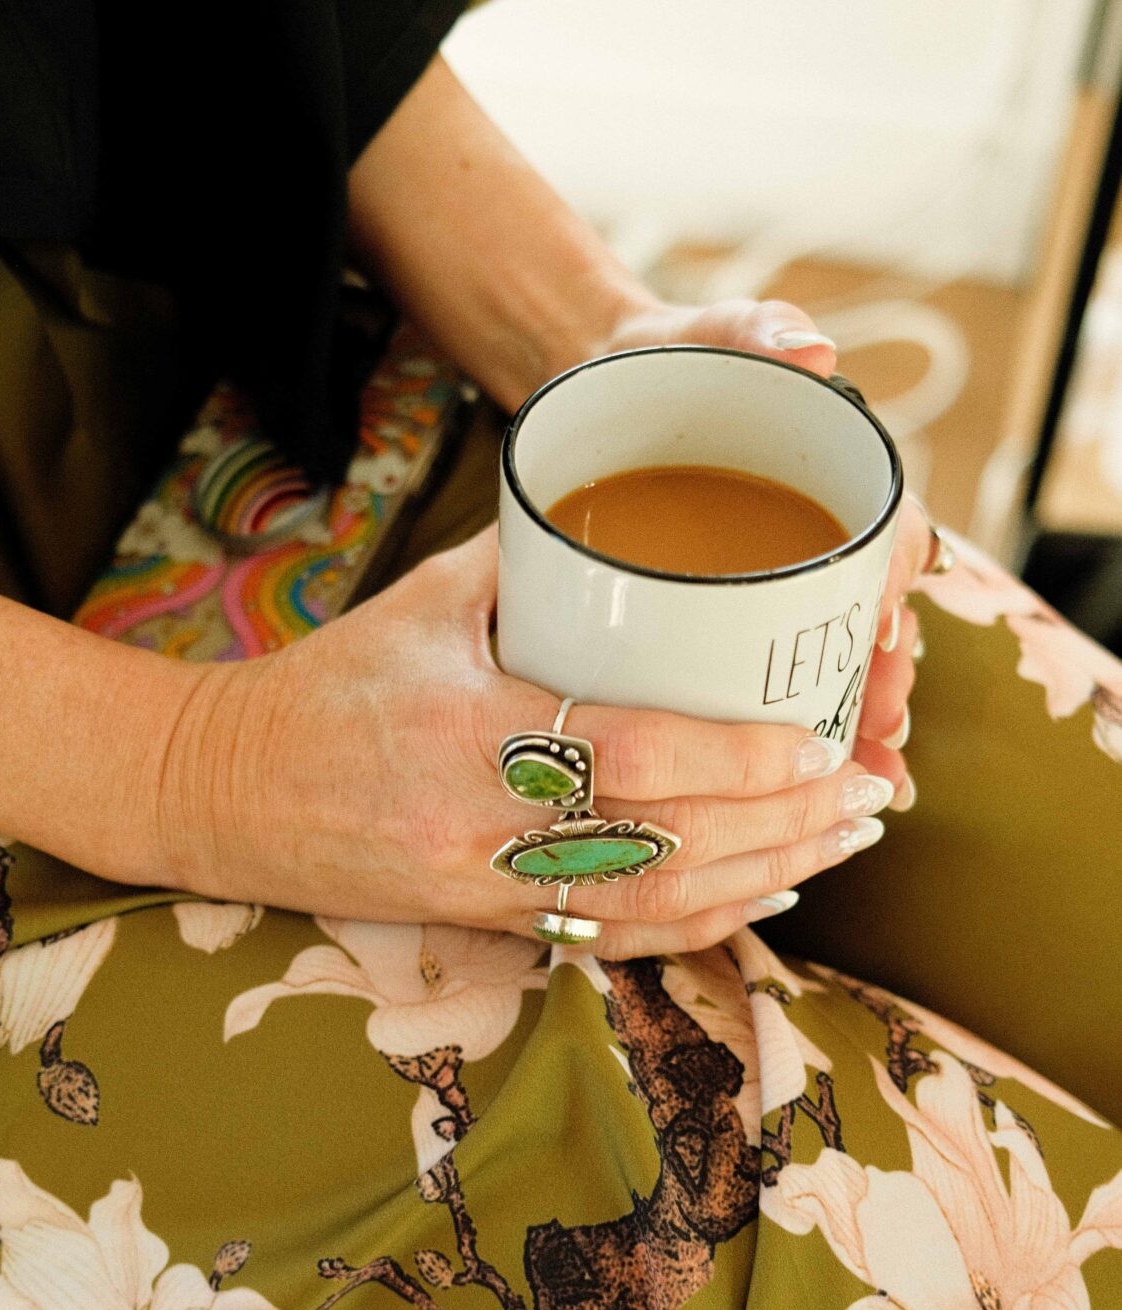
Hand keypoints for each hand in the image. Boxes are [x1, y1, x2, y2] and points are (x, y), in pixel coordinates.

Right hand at [157, 527, 898, 958]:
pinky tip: (767, 896)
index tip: (819, 738)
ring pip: (653, 906)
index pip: (628, 756)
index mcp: (464, 729)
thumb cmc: (332, 681)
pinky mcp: (485, 923)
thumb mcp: (429, 598)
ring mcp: (483, 888)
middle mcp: (480, 827)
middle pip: (666, 844)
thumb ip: (543, 561)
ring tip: (844, 841)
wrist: (227, 790)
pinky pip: (612, 942)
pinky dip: (703, 923)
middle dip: (787, 824)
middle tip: (869, 789)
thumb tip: (654, 515)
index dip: (739, 758)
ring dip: (768, 877)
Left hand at [601, 297, 924, 800]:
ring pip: (825, 665)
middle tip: (875, 749)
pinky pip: (766, 682)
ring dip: (843, 729)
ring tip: (847, 788)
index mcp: (825, 475)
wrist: (599, 391)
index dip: (898, 590)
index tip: (886, 637)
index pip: (890, 535)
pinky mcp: (724, 620)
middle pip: (868, 622)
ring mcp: (769, 583)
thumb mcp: (702, 336)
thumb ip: (752, 330)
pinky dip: (780, 735)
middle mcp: (809, 538)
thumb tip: (809, 350)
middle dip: (880, 688)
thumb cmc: (662, 362)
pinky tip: (782, 790)